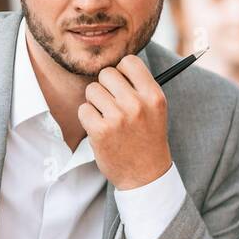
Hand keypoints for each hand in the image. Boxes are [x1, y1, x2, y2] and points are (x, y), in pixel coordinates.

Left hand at [79, 54, 171, 189]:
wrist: (145, 176)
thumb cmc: (147, 138)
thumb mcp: (155, 109)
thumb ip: (140, 86)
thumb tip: (116, 63)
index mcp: (154, 95)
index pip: (129, 62)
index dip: (121, 72)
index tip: (122, 85)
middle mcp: (137, 104)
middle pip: (106, 74)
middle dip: (105, 87)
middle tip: (112, 105)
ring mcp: (118, 118)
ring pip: (92, 91)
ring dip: (95, 103)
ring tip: (107, 118)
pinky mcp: (100, 131)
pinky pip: (83, 109)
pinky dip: (87, 119)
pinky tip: (100, 129)